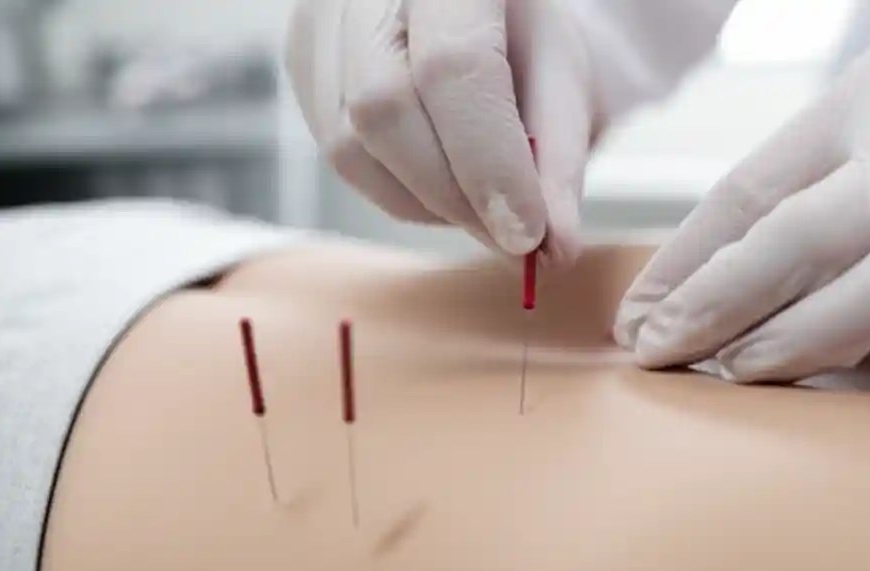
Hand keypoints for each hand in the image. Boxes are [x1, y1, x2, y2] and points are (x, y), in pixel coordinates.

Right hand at [285, 0, 598, 264]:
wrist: (484, 15)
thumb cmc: (528, 41)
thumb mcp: (565, 83)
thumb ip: (559, 160)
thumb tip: (553, 248)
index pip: (453, 66)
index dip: (488, 162)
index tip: (527, 234)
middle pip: (384, 107)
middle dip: (453, 194)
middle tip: (511, 238)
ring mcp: (322, 19)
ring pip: (350, 145)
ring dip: (424, 203)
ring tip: (482, 207)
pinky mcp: (303, 60)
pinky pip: (339, 156)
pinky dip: (398, 192)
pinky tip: (441, 183)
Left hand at [615, 0, 869, 403]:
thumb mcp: (868, 107)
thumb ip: (800, 183)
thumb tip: (696, 280)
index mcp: (862, 109)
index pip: (753, 192)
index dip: (685, 265)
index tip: (636, 323)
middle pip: (814, 229)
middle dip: (726, 299)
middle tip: (665, 355)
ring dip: (817, 331)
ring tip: (742, 373)